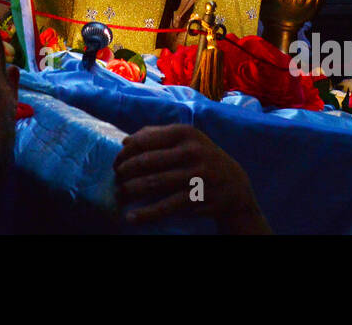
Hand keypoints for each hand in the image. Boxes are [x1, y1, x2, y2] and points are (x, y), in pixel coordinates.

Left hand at [113, 124, 269, 233]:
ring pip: (153, 184)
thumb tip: (126, 141)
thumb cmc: (202, 158)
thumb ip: (158, 135)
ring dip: (130, 191)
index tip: (117, 162)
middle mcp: (192, 151)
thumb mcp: (187, 140)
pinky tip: (132, 217)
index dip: (125, 153)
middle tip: (117, 179)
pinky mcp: (198, 198)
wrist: (235, 184)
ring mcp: (197, 175)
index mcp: (185, 133)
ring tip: (120, 196)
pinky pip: (166, 207)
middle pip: (146, 162)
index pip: (144, 140)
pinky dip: (146, 213)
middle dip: (125, 172)